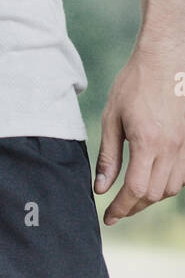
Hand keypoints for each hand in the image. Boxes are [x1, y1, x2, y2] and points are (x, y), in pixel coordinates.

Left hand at [94, 43, 184, 225]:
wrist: (164, 60)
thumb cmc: (134, 84)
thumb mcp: (112, 117)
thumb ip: (108, 155)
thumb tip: (101, 187)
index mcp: (147, 143)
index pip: (136, 190)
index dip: (121, 207)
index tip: (109, 216)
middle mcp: (170, 150)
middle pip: (154, 195)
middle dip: (133, 206)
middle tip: (116, 209)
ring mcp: (184, 147)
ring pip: (171, 189)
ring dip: (151, 197)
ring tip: (131, 197)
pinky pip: (181, 176)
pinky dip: (166, 185)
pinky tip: (152, 180)